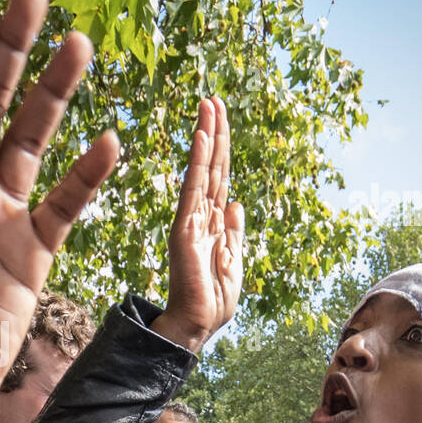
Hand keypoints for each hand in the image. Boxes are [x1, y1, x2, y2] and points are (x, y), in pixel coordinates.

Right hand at [151, 97, 244, 353]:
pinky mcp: (185, 228)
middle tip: (213, 98)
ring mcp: (191, 219)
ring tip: (209, 104)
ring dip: (207, 136)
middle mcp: (200, 215)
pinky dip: (199, 162)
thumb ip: (234, 232)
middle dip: (214, 131)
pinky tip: (202, 137)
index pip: (219, 176)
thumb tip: (237, 203)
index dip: (220, 147)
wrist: (196, 324)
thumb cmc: (213, 300)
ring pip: (203, 170)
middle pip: (211, 165)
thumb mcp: (233, 260)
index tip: (220, 118)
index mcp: (213, 222)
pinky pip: (194, 189)